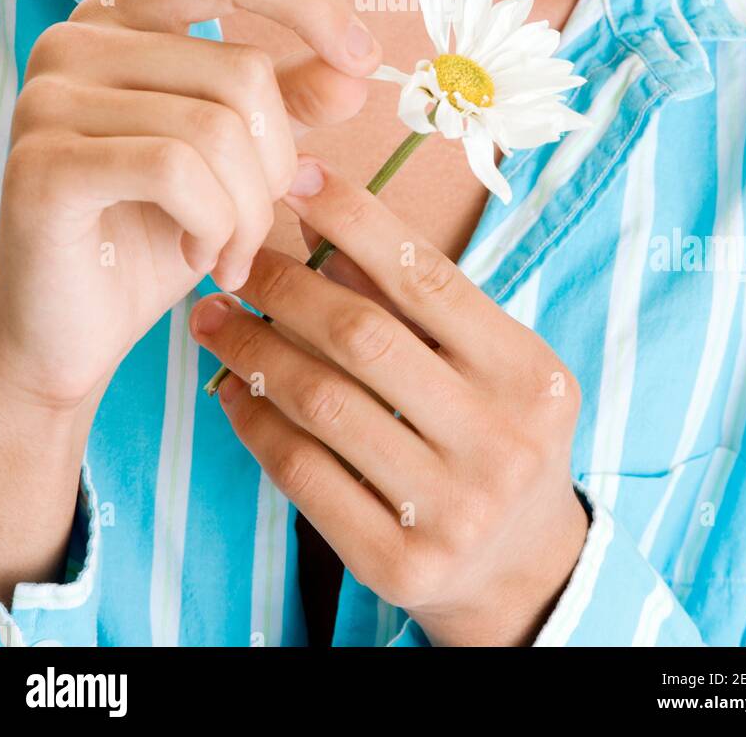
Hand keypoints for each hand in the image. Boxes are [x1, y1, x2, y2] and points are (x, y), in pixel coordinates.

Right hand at [0, 0, 380, 414]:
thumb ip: (287, 102)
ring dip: (248, 210)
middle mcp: (75, 40)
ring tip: (230, 252)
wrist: (69, 333)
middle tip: (260, 226)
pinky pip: (175, 171)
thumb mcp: (236, 159)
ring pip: (216, 128)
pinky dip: (211, 224)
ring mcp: (48, 97)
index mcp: (122, 18)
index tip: (363, 59)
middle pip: (241, 71)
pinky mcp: (42, 163)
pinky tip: (198, 256)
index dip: (309, 3)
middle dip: (277, 165)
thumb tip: (355, 67)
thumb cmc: (154, 237)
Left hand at [189, 155, 589, 646]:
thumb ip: (415, 300)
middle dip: (285, 286)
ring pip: (323, 403)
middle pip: (363, 337)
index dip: (354, 219)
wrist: (522, 567)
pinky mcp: (398, 562)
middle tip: (234, 258)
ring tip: (214, 318)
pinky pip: (303, 474)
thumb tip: (322, 224)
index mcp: (530, 375)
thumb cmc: (494, 435)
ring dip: (253, 349)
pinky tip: (229, 390)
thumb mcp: (486, 363)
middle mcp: (500, 442)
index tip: (295, 177)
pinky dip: (254, 422)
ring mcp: (451, 510)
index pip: (428, 277)